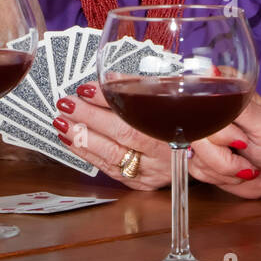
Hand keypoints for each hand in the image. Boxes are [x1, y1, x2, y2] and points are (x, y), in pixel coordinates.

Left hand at [52, 83, 170, 190]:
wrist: (197, 154)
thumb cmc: (178, 120)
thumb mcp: (168, 98)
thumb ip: (140, 88)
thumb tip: (110, 78)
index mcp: (172, 125)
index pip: (135, 112)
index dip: (108, 100)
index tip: (86, 88)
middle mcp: (162, 150)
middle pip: (122, 133)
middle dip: (90, 117)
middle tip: (67, 104)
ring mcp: (151, 169)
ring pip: (112, 154)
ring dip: (82, 137)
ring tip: (62, 122)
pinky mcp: (139, 181)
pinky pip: (108, 169)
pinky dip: (86, 153)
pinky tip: (70, 140)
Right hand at [187, 94, 260, 198]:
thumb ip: (238, 103)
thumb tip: (214, 71)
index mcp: (225, 93)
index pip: (200, 95)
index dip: (214, 118)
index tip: (238, 136)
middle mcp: (209, 112)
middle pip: (197, 128)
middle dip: (224, 148)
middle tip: (245, 146)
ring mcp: (202, 135)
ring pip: (197, 152)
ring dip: (225, 165)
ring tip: (243, 162)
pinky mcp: (198, 158)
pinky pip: (197, 169)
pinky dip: (221, 175)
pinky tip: (235, 170)